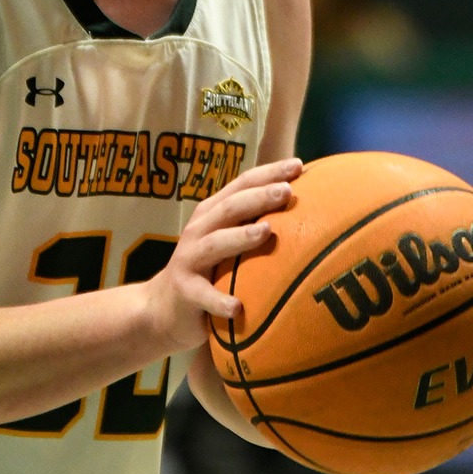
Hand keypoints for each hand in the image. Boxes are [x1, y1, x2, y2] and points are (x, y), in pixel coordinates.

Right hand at [143, 156, 301, 352]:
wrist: (164, 307)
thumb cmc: (210, 269)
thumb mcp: (228, 241)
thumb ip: (256, 224)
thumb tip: (308, 211)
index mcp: (214, 213)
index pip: (242, 185)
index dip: (268, 173)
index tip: (299, 166)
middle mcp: (200, 230)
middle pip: (230, 208)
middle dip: (259, 197)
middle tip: (287, 191)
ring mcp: (190, 259)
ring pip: (216, 244)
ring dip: (240, 237)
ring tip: (266, 232)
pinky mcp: (185, 291)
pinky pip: (203, 296)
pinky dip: (219, 301)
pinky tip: (238, 307)